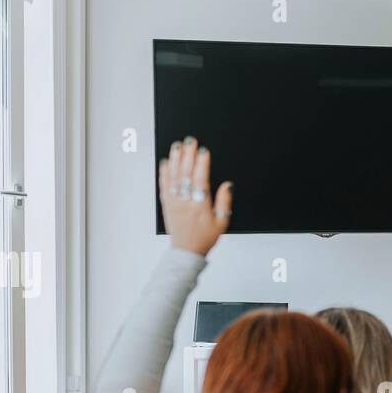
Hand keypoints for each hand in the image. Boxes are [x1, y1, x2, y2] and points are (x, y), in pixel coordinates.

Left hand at [159, 137, 232, 256]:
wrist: (186, 251)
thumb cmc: (204, 238)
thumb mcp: (222, 223)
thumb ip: (225, 203)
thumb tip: (228, 186)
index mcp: (200, 206)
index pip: (201, 180)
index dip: (202, 163)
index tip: (203, 150)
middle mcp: (185, 202)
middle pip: (186, 174)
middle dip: (188, 155)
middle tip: (190, 141)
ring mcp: (174, 202)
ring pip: (173, 177)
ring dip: (175, 160)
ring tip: (177, 146)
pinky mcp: (167, 204)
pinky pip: (164, 185)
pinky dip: (164, 173)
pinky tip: (166, 162)